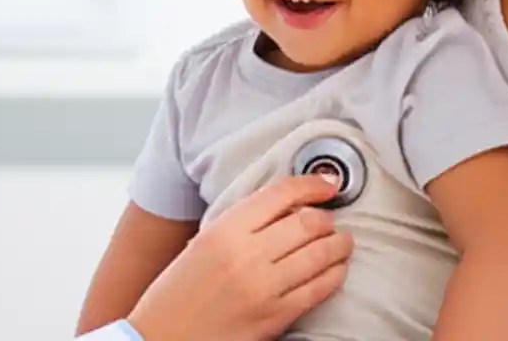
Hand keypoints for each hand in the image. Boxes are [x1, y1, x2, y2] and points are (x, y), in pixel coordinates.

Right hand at [126, 175, 352, 340]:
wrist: (165, 336)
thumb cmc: (180, 290)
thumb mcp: (203, 243)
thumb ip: (242, 223)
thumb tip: (290, 207)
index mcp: (224, 230)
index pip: (279, 194)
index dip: (311, 184)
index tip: (328, 183)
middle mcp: (245, 255)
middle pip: (307, 222)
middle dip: (327, 218)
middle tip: (331, 219)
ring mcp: (263, 288)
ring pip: (320, 253)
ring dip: (339, 244)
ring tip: (341, 242)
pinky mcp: (275, 317)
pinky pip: (319, 289)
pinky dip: (334, 274)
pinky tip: (336, 269)